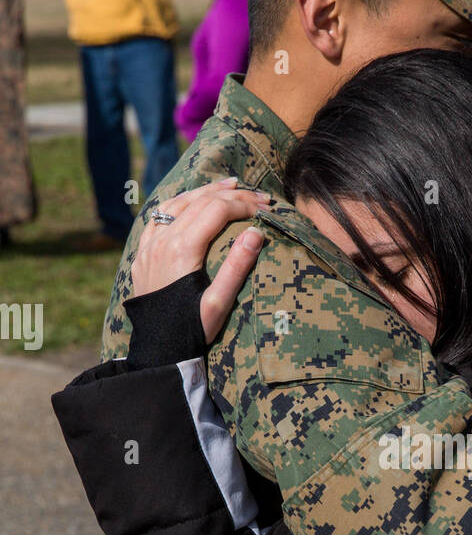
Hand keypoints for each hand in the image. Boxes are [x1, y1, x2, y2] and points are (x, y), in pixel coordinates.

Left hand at [134, 179, 269, 343]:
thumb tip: (256, 232)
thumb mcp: (220, 302)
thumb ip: (237, 266)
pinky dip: (179, 203)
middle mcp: (162, 240)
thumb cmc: (193, 329)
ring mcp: (149, 245)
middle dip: (232, 195)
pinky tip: (190, 201)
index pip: (218, 210)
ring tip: (229, 185)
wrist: (158, 349)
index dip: (245, 204)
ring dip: (205, 191)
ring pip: (178, 203)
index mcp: (183, 249)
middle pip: (200, 202)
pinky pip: (158, 217)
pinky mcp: (142, 254)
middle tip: (259, 197)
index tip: (266, 208)